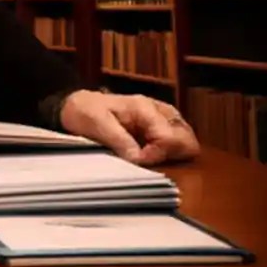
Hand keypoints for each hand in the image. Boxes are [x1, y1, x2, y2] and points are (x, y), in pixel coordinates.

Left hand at [59, 90, 198, 165]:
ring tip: (147, 156)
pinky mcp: (161, 128)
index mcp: (145, 108)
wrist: (79, 105)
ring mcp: (163, 119)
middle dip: (170, 155)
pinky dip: (168, 153)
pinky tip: (149, 154)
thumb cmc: (86, 111)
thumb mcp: (97, 124)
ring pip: (187, 142)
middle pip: (187, 140)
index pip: (169, 138)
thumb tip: (139, 160)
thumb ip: (119, 140)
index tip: (138, 161)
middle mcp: (160, 111)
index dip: (156, 155)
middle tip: (145, 160)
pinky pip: (178, 143)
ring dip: (171, 155)